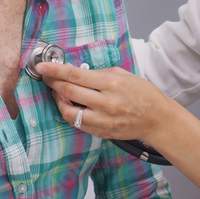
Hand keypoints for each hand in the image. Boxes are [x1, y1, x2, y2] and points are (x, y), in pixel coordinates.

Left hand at [36, 62, 172, 142]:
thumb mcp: (123, 74)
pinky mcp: (101, 132)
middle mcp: (105, 102)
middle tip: (47, 77)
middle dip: (53, 82)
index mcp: (111, 83)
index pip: (75, 75)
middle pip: (68, 92)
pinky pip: (78, 124)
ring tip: (59, 94)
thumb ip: (99, 73)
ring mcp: (103, 120)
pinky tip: (72, 106)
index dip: (55, 70)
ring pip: (69, 112)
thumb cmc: (142, 93)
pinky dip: (71, 114)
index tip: (42, 66)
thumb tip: (76, 72)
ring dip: (59, 101)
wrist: (156, 118)